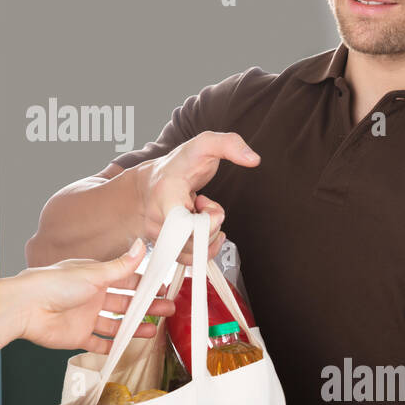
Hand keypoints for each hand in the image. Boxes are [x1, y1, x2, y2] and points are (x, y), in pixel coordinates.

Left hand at [12, 239, 175, 352]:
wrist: (26, 308)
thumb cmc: (54, 284)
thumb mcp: (94, 273)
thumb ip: (121, 265)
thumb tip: (140, 245)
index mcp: (95, 276)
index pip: (126, 279)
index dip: (145, 285)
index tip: (164, 289)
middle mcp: (92, 295)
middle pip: (125, 302)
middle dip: (146, 307)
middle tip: (167, 310)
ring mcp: (85, 316)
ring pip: (116, 323)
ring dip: (134, 327)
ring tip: (153, 331)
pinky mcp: (77, 335)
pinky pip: (99, 342)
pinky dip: (112, 346)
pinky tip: (127, 348)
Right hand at [134, 131, 259, 264]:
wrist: (150, 181)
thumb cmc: (178, 165)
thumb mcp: (204, 145)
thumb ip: (229, 144)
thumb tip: (253, 159)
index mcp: (166, 192)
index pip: (182, 223)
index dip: (204, 224)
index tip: (210, 208)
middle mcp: (157, 216)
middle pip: (194, 240)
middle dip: (212, 224)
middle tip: (205, 204)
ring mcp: (158, 234)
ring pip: (193, 251)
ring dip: (207, 234)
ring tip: (199, 214)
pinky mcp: (163, 246)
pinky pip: (189, 259)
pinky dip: (203, 248)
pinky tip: (205, 231)